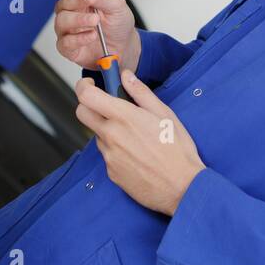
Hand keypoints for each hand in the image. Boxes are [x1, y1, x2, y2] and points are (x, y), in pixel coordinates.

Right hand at [54, 0, 139, 71]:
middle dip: (76, 1)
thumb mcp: (117, 6)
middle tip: (90, 1)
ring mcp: (68, 29)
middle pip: (64, 2)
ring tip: (95, 20)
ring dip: (78, 20)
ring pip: (61, 21)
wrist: (124, 46)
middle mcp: (72, 11)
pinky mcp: (68, 47)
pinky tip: (92, 36)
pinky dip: (78, 39)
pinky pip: (64, 43)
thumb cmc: (118, 23)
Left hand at [75, 71, 204, 215]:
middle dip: (90, 105)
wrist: (182, 188)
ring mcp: (109, 156)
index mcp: (123, 117)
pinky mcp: (111, 172)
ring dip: (109, 130)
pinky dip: (117, 150)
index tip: (90, 84)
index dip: (83, 86)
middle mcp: (111, 136)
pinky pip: (107, 154)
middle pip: (82, 113)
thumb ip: (141, 92)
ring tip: (136, 137)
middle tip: (109, 106)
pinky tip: (137, 154)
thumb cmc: (177, 151)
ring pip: (97, 135)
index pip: (86, 96)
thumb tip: (126, 76)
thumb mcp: (165, 114)